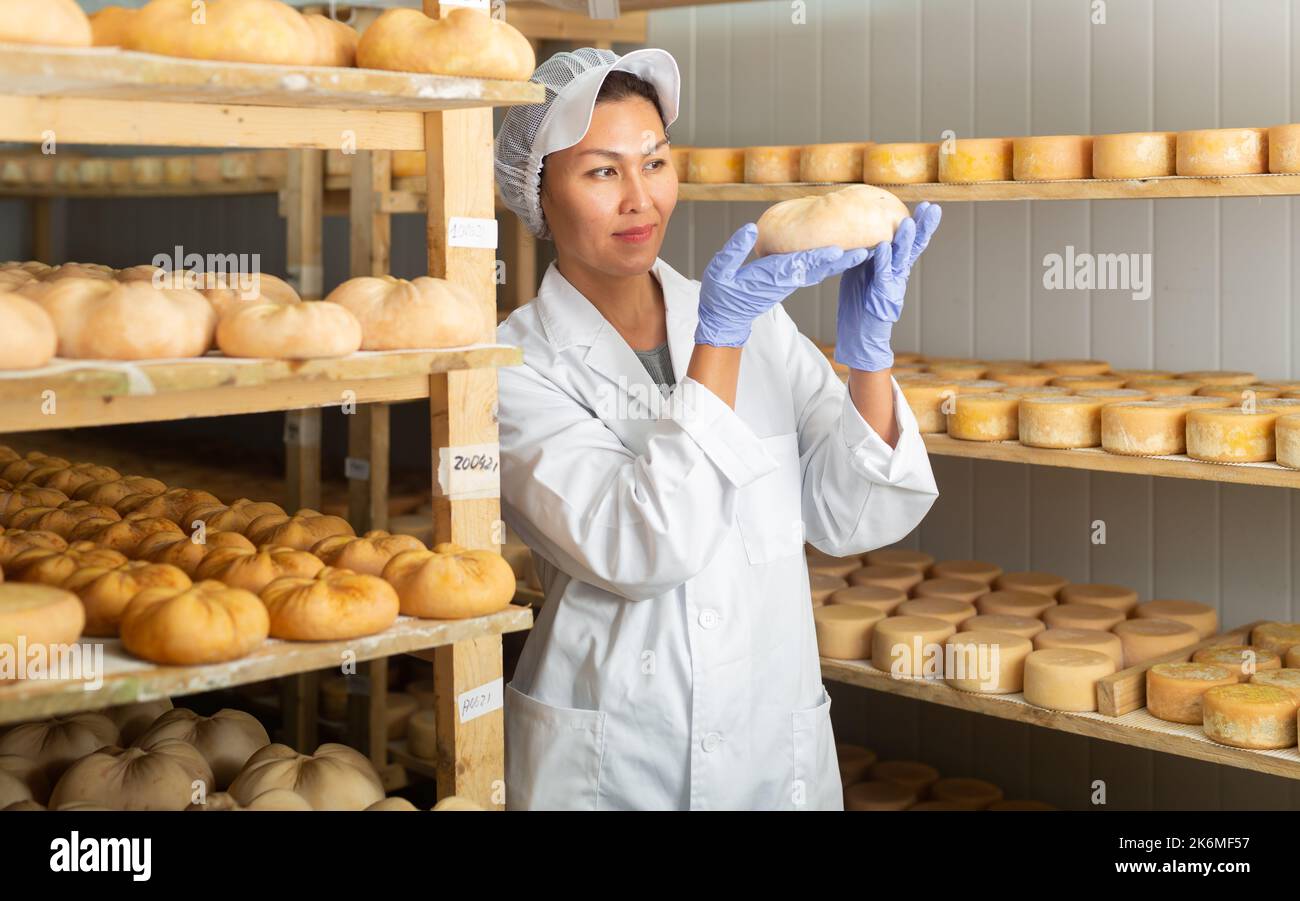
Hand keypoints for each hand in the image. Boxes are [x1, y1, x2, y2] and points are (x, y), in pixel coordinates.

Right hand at [696, 223, 868, 346]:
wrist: (723, 320)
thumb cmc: (719, 296)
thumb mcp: (719, 271)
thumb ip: (734, 250)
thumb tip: (751, 229)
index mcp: (770, 276)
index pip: (800, 264)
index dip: (820, 257)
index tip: (839, 249)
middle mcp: (784, 279)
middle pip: (819, 268)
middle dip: (843, 259)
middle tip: (867, 250)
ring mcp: (787, 281)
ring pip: (820, 270)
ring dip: (842, 262)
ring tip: (864, 251)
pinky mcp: (787, 281)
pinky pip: (813, 272)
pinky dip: (829, 264)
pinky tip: (842, 255)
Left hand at [836, 201, 942, 370]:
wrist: (860, 335)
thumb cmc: (860, 301)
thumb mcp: (864, 270)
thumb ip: (870, 252)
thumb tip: (866, 230)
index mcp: (895, 265)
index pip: (911, 241)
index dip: (921, 224)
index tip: (929, 206)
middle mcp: (898, 273)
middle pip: (914, 247)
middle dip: (924, 228)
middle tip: (933, 209)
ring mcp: (892, 285)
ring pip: (902, 259)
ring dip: (905, 241)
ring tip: (909, 223)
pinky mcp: (880, 296)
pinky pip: (882, 276)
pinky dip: (883, 262)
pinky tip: (884, 248)